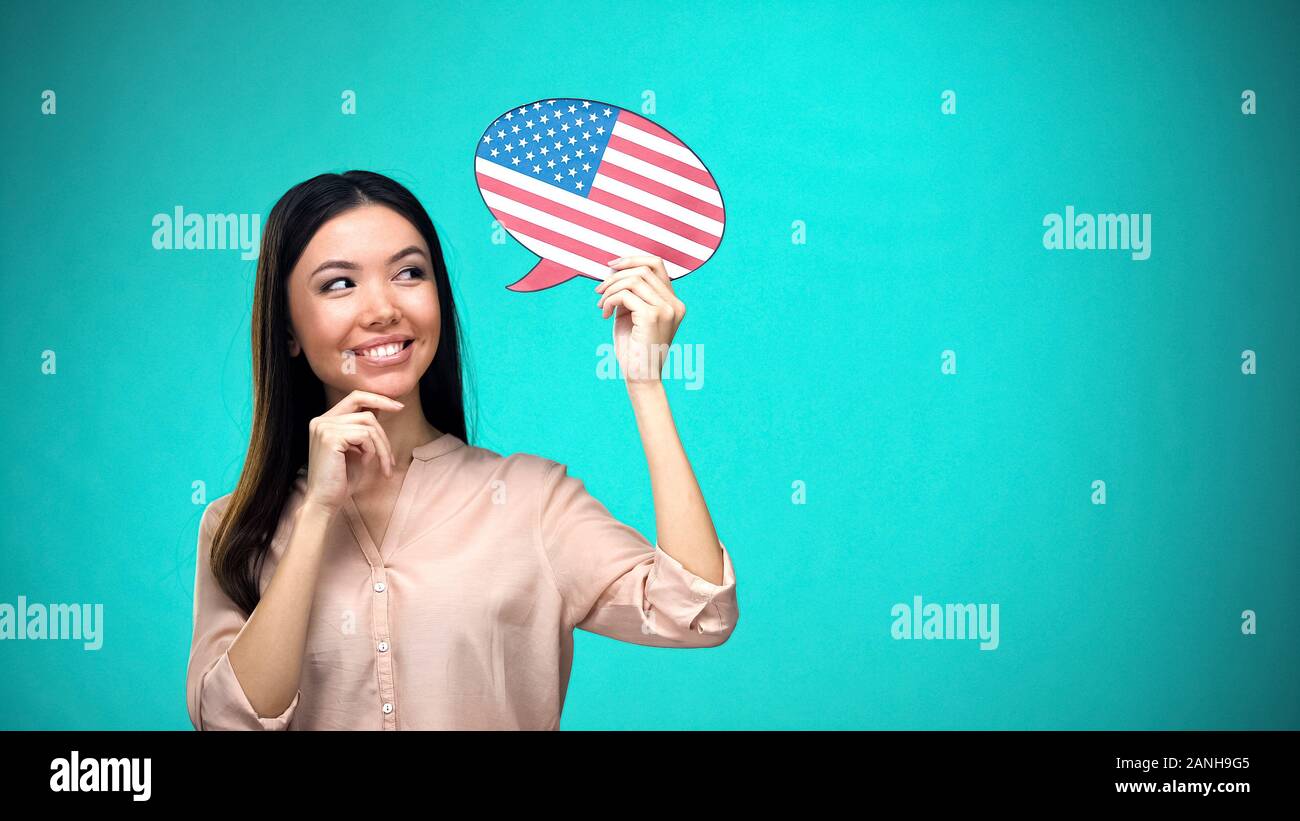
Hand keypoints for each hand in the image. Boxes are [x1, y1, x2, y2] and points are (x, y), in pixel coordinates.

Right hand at [302, 390, 402, 513]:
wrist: (325, 501)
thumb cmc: (341, 479)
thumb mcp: (356, 449)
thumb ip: (363, 428)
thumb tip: (381, 406)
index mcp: (325, 420)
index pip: (355, 397)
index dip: (378, 398)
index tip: (398, 406)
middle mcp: (321, 420)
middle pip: (366, 411)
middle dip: (385, 431)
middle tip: (393, 454)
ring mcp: (324, 427)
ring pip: (369, 425)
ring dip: (383, 447)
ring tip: (384, 466)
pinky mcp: (330, 437)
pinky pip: (365, 436)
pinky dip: (373, 451)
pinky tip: (367, 465)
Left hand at [595, 255, 684, 383]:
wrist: (641, 378)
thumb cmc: (634, 350)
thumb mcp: (632, 316)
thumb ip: (630, 294)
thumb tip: (613, 271)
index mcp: (673, 302)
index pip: (657, 265)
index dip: (632, 259)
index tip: (611, 267)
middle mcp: (674, 304)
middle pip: (643, 269)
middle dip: (615, 276)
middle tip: (599, 291)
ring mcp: (666, 309)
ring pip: (633, 280)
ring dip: (610, 289)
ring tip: (601, 305)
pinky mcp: (652, 316)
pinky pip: (625, 295)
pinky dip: (610, 300)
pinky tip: (604, 314)